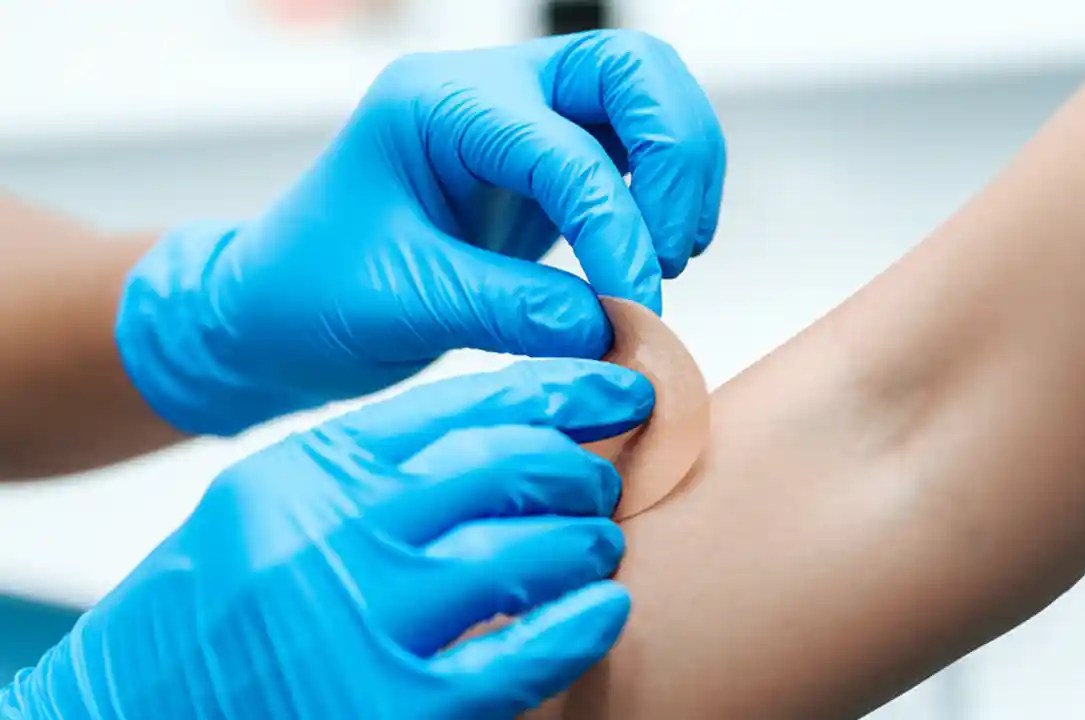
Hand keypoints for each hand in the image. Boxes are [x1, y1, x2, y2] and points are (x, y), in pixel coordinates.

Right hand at [1, 359, 653, 718]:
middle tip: (605, 481)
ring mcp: (365, 622)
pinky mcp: (391, 708)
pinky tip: (606, 608)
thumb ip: (378, 464)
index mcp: (314, 468)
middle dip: (582, 468)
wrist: (127, 712)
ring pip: (528, 552)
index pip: (467, 405)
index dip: (563, 389)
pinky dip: (579, 625)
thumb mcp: (277, 500)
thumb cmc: (216, 603)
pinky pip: (518, 656)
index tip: (623, 387)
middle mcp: (338, 531)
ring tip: (599, 545)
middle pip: (511, 468)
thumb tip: (512, 432)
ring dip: (588, 543)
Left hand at [117, 30, 724, 434]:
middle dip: (675, 156)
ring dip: (681, 173)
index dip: (615, 227)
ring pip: (647, 100)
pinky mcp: (547, 167)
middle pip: (631, 70)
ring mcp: (524, 124)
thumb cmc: (311, 295)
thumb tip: (615, 328)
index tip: (634, 306)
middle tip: (669, 254)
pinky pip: (634, 154)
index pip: (564, 147)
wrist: (276, 313)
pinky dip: (662, 198)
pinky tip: (653, 257)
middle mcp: (490, 94)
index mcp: (438, 105)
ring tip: (668, 260)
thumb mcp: (405, 305)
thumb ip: (514, 313)